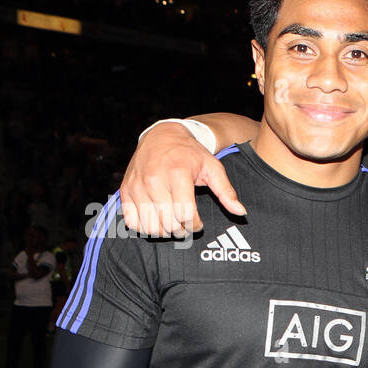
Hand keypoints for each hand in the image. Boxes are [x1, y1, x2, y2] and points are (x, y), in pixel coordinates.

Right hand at [119, 122, 245, 236]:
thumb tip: (241, 213)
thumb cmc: (190, 153)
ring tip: (173, 224)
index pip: (186, 214)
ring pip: (150, 226)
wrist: (162, 135)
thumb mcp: (213, 167)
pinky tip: (156, 221)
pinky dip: (144, 228)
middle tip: (187, 226)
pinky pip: (131, 221)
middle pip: (169, 223)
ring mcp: (137, 186)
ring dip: (164, 232)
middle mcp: (154, 180)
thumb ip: (226, 191)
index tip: (199, 223)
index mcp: (177, 174)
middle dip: (182, 231)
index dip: (195, 225)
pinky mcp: (125, 190)